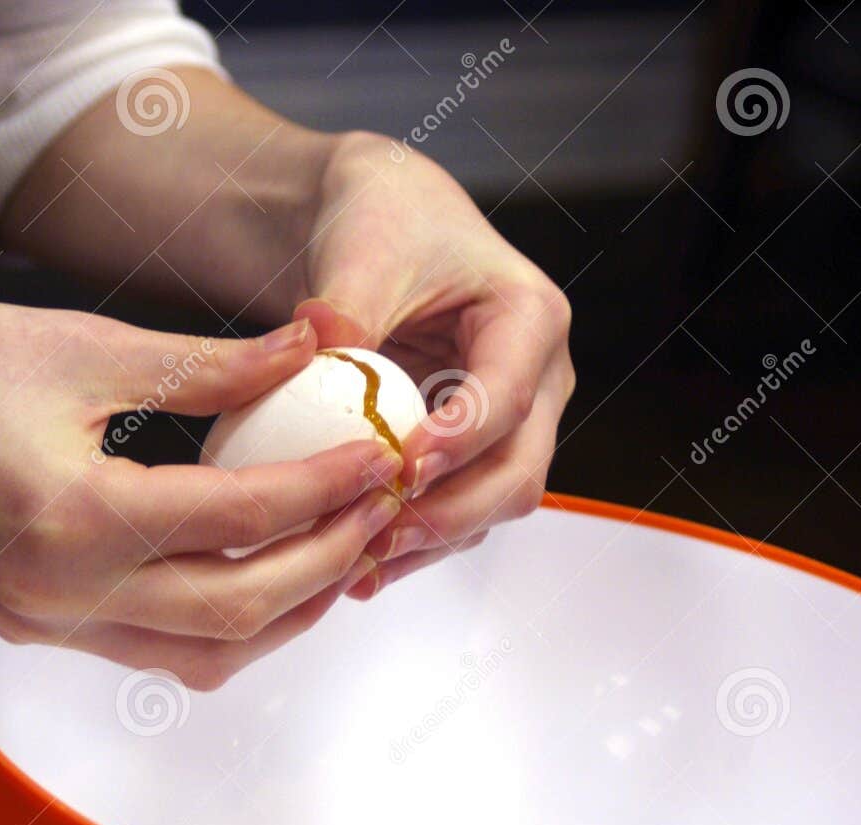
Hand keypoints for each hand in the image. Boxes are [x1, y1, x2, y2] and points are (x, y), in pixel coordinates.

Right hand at [0, 293, 401, 687]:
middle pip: (239, 610)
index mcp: (73, 517)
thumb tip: (310, 352)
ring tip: (340, 547)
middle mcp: (62, 596)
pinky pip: (157, 649)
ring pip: (205, 652)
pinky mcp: (38, 629)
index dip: (326, 488)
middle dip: (328, 562)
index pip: (239, 518)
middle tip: (382, 510)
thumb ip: (211, 367)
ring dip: (285, 612)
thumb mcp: (87, 347)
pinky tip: (261, 568)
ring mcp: (46, 626)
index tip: (383, 458)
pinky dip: (226, 620)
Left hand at [291, 133, 575, 597]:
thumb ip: (347, 303)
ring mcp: (514, 422)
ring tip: (361, 566)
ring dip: (430, 540)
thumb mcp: (363, 249)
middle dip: (450, 513)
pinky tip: (357, 563)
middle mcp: (539, 378)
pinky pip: (458, 509)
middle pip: (517, 470)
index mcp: (529, 318)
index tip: (404, 468)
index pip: (508, 397)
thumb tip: (321, 345)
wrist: (379, 226)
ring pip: (492, 504)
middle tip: (379, 535)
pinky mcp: (477, 452)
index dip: (462, 442)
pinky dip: (414, 538)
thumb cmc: (384, 222)